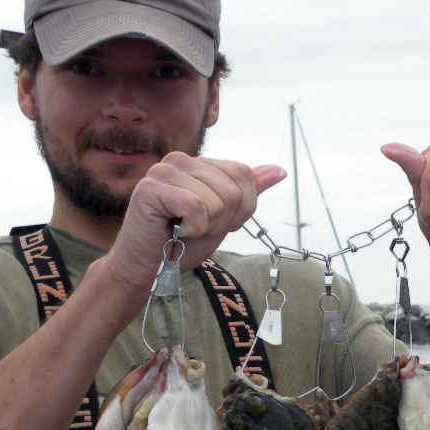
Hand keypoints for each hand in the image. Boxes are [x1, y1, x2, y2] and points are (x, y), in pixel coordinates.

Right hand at [95, 153, 285, 295]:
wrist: (149, 269)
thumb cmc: (181, 245)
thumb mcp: (224, 218)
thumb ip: (248, 193)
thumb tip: (279, 170)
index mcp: (200, 164)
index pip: (244, 175)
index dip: (240, 209)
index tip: (215, 222)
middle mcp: (181, 160)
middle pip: (233, 190)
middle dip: (222, 221)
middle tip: (194, 229)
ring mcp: (163, 171)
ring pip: (217, 200)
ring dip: (205, 227)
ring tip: (182, 230)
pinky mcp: (150, 188)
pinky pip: (196, 207)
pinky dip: (191, 229)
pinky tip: (172, 231)